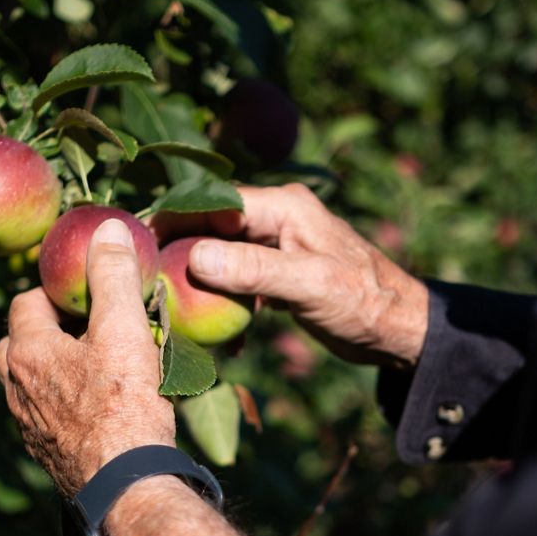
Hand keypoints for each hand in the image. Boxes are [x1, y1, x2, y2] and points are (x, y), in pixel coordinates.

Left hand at [0, 219, 174, 496]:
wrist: (125, 487)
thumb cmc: (123, 406)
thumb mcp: (123, 331)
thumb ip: (112, 277)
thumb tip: (105, 227)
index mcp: (27, 353)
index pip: (25, 302)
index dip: (54, 291)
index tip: (86, 292)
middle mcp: (15, 390)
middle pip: (16, 345)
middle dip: (45, 332)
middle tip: (87, 329)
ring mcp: (28, 427)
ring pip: (29, 384)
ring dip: (54, 370)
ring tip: (95, 366)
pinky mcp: (46, 455)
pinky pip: (46, 416)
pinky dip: (63, 404)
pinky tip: (99, 407)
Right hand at [158, 184, 428, 366]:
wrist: (399, 328)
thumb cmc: (362, 300)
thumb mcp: (308, 284)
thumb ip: (252, 269)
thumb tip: (193, 258)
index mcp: (283, 205)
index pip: (213, 203)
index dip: (173, 218)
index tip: (137, 242)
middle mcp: (276, 216)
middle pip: (210, 226)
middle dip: (177, 251)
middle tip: (144, 279)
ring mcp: (276, 244)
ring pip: (219, 254)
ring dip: (196, 279)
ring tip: (169, 306)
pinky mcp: (277, 271)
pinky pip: (236, 277)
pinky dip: (221, 299)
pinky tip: (215, 332)